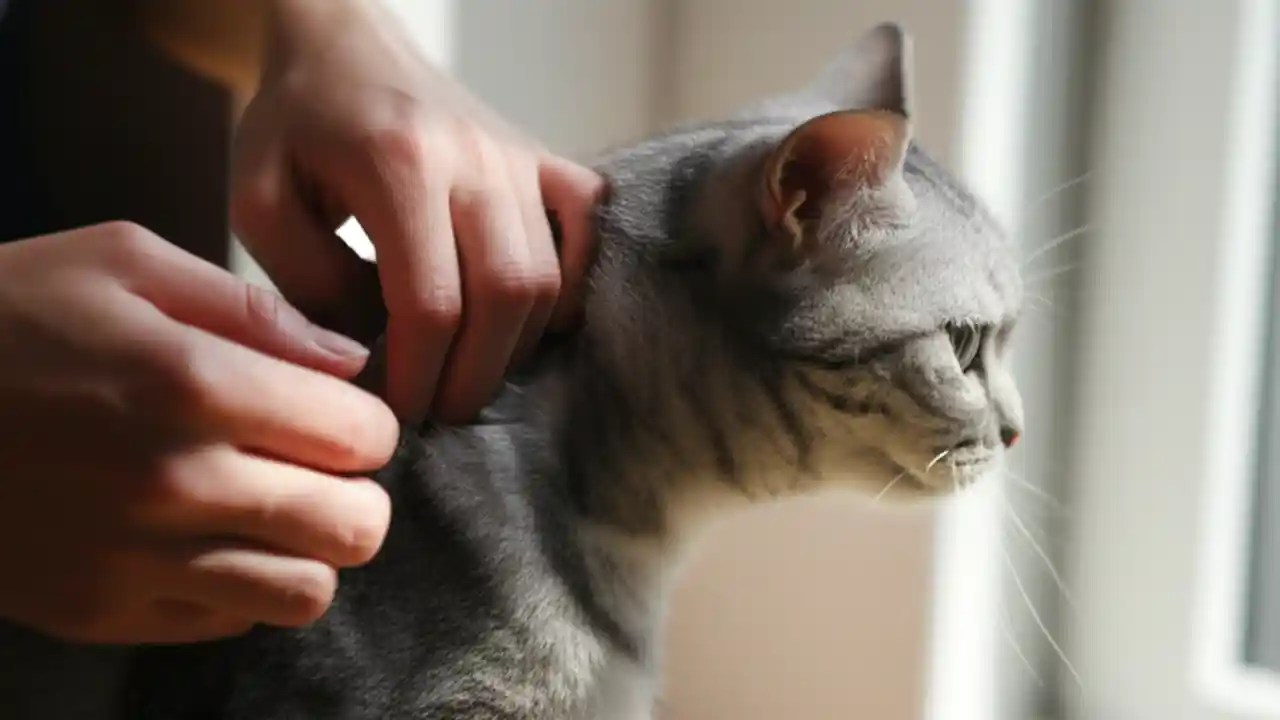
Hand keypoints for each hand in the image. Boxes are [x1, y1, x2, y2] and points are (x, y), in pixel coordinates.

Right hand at [0, 223, 398, 643]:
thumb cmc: (6, 315)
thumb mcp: (124, 262)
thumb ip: (252, 308)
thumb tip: (349, 358)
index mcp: (193, 383)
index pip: (362, 434)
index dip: (370, 421)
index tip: (342, 411)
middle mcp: (175, 483)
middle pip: (356, 524)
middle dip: (359, 491)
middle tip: (324, 466)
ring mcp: (138, 560)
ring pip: (307, 591)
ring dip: (313, 549)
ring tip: (279, 509)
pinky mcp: (104, 610)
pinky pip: (232, 622)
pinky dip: (248, 586)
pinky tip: (215, 538)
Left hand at [230, 0, 605, 424]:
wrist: (346, 45)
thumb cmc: (296, 124)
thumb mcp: (259, 201)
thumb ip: (308, 285)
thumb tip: (369, 356)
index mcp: (398, 163)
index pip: (432, 301)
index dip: (420, 374)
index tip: (398, 410)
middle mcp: (475, 158)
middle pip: (506, 296)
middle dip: (474, 374)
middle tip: (439, 409)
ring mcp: (519, 156)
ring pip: (550, 277)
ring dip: (516, 345)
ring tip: (470, 371)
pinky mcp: (544, 158)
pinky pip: (592, 227)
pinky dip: (576, 284)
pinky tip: (538, 317)